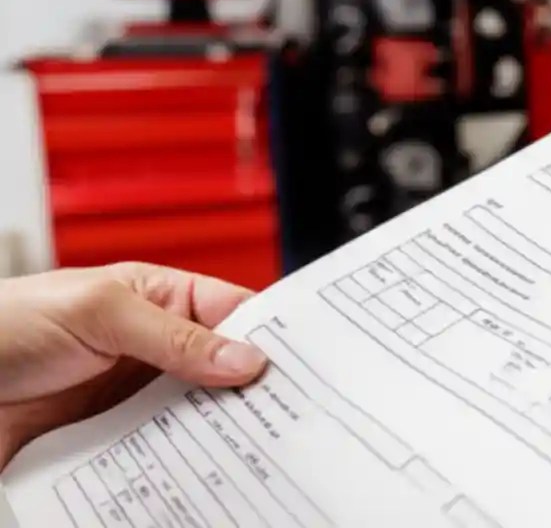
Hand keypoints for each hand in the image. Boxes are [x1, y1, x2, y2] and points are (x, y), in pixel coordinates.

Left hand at [0, 263, 267, 468]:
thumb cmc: (4, 323)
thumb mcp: (99, 313)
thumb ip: (174, 335)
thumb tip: (245, 358)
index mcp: (160, 298)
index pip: (236, 312)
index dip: (272, 334)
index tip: (304, 362)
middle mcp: (154, 347)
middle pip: (225, 371)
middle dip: (252, 390)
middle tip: (286, 412)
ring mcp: (134, 395)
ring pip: (198, 415)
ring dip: (217, 430)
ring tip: (248, 445)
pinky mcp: (112, 437)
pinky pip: (160, 451)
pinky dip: (179, 461)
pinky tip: (195, 469)